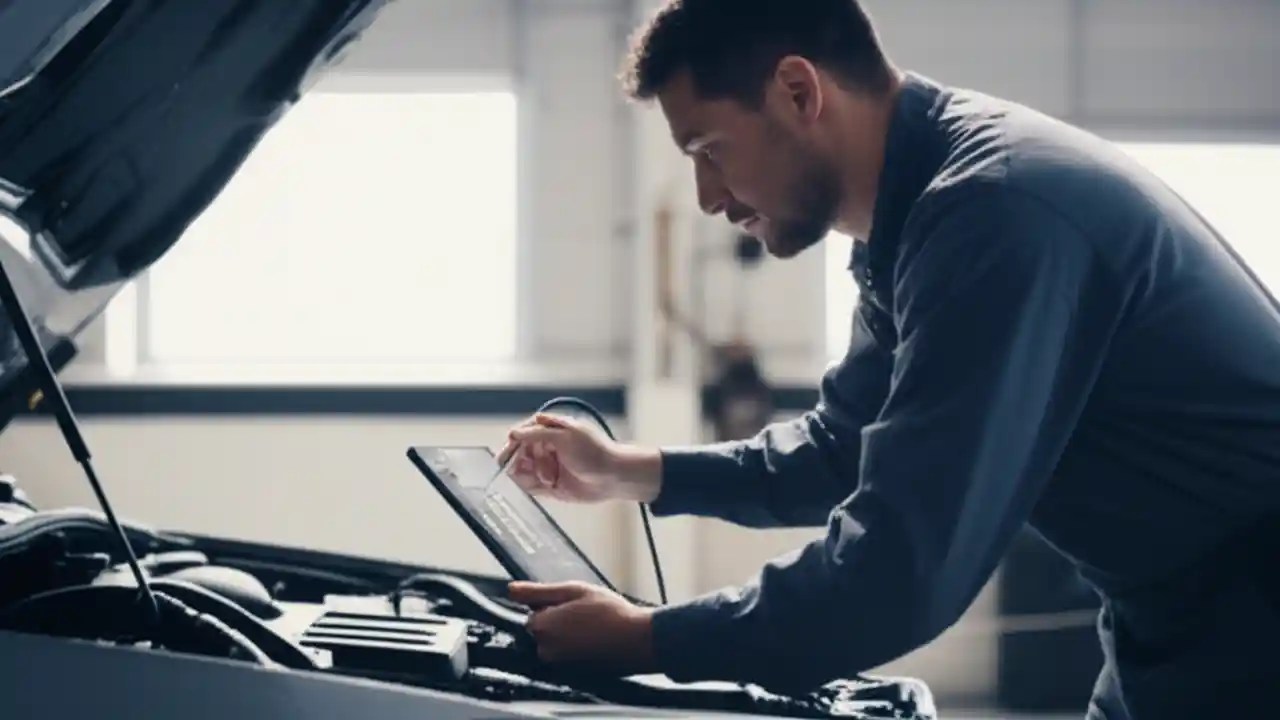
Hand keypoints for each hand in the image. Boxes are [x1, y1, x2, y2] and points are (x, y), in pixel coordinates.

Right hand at [496, 413, 661, 503]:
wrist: (614, 476)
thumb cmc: (594, 451)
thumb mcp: (565, 436)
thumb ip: (538, 434)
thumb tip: (513, 433)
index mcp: (549, 430)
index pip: (521, 435)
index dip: (513, 445)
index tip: (507, 456)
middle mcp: (545, 448)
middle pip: (519, 455)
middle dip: (521, 463)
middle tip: (526, 470)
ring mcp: (547, 467)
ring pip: (523, 472)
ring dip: (529, 476)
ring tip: (548, 479)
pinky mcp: (550, 485)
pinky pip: (531, 487)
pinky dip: (531, 487)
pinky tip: (545, 486)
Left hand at [508, 581, 657, 675]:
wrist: (638, 641)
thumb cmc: (611, 613)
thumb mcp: (574, 591)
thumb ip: (538, 591)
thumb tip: (511, 590)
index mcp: (543, 627)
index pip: (533, 614)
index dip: (553, 606)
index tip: (574, 604)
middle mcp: (546, 650)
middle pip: (542, 631)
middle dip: (558, 622)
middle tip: (585, 614)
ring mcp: (559, 665)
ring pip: (555, 644)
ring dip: (568, 635)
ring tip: (593, 627)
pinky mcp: (573, 674)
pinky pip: (568, 657)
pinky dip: (577, 649)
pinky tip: (595, 641)